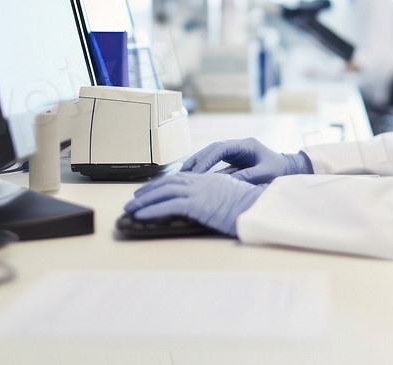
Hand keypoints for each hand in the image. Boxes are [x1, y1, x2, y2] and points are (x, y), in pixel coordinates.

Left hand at [124, 172, 264, 236]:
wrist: (261, 208)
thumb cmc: (251, 208)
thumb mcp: (231, 199)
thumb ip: (217, 198)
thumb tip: (207, 206)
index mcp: (211, 180)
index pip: (181, 178)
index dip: (163, 184)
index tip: (151, 190)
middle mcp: (203, 182)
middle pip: (169, 182)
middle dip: (149, 190)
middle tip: (134, 198)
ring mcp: (200, 191)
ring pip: (165, 192)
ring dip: (144, 200)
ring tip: (130, 208)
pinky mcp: (198, 203)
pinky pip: (168, 205)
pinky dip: (151, 209)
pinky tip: (140, 215)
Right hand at [180, 138, 312, 184]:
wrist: (287, 167)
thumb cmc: (278, 170)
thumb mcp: (265, 174)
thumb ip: (248, 177)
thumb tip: (228, 182)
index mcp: (246, 145)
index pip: (221, 149)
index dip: (208, 159)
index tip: (197, 172)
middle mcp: (238, 145)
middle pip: (213, 148)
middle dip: (198, 158)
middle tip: (183, 171)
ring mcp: (235, 150)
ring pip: (212, 152)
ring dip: (198, 161)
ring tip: (183, 173)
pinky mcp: (233, 158)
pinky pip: (216, 160)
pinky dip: (205, 166)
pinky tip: (194, 175)